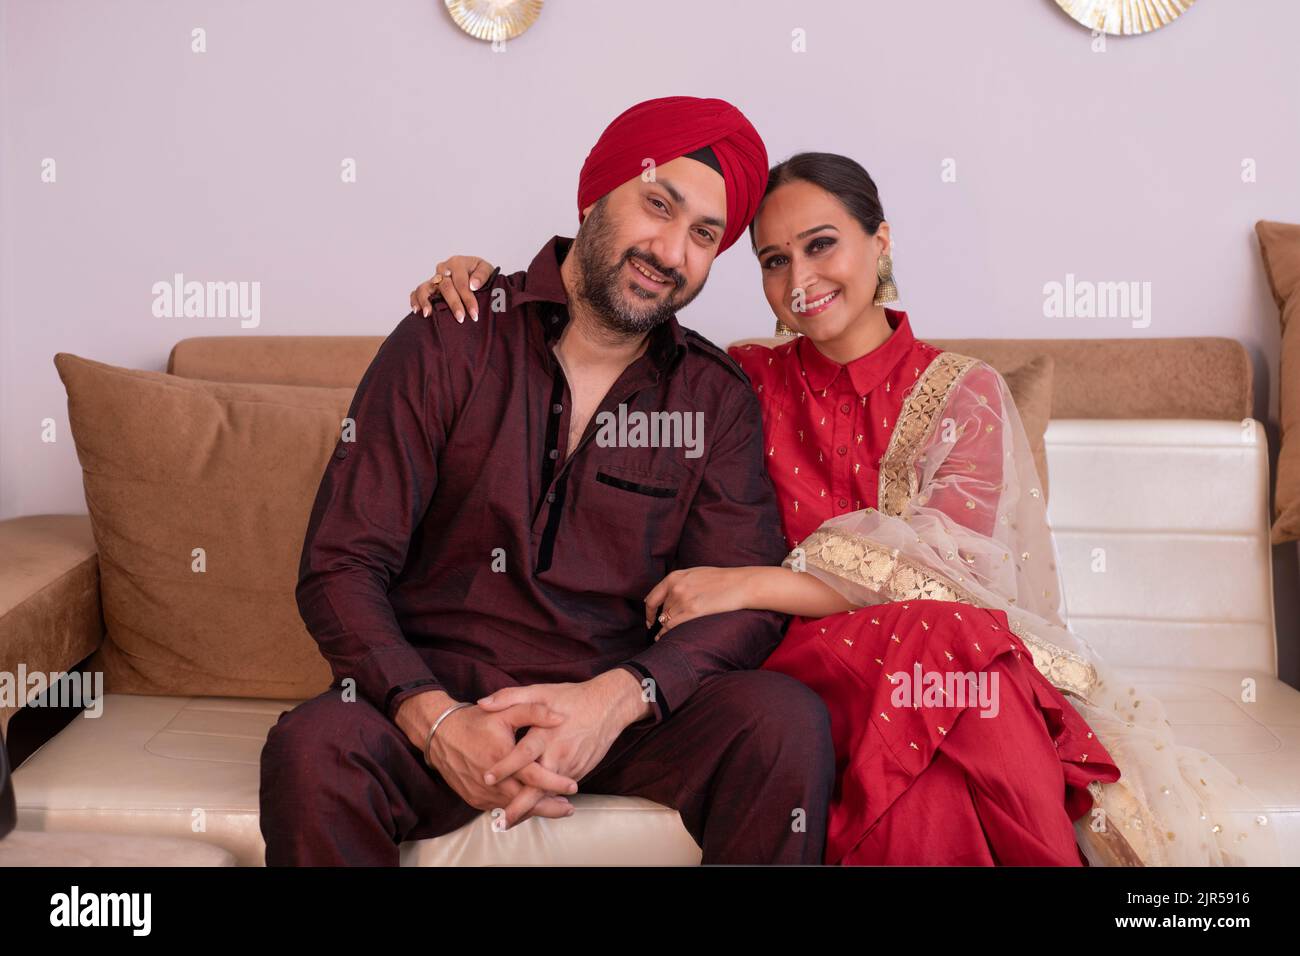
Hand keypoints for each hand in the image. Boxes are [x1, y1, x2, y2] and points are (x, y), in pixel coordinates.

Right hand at [409, 255, 496, 321]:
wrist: (474, 275)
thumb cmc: (480, 274)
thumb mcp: (485, 269)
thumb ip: (482, 275)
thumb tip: (473, 285)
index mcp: (457, 263)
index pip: (461, 282)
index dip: (468, 298)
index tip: (474, 313)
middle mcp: (443, 270)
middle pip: (445, 287)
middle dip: (453, 304)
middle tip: (461, 318)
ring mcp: (433, 279)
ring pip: (425, 288)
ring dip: (426, 301)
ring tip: (429, 314)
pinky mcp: (427, 287)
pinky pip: (416, 293)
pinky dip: (415, 301)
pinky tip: (417, 311)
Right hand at [414, 697, 578, 827]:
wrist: (440, 735)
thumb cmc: (475, 722)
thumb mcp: (506, 711)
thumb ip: (534, 712)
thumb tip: (560, 717)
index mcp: (503, 758)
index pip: (534, 777)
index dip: (555, 784)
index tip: (573, 787)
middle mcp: (492, 781)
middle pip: (526, 801)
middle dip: (549, 807)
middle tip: (568, 809)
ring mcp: (482, 793)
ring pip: (513, 808)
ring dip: (533, 809)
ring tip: (555, 808)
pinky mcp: (475, 799)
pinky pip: (499, 808)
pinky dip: (515, 808)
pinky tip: (529, 805)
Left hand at [473, 673, 644, 827]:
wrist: (609, 706)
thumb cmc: (572, 698)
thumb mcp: (541, 691)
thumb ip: (510, 697)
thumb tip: (483, 703)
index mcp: (545, 734)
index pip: (522, 755)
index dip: (505, 768)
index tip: (487, 779)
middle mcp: (558, 754)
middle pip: (537, 786)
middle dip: (519, 806)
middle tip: (501, 821)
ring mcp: (570, 766)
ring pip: (549, 793)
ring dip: (531, 808)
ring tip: (510, 821)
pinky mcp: (578, 772)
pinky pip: (559, 790)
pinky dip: (546, 800)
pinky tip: (532, 809)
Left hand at [644, 566, 753, 635]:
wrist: (740, 584)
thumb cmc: (721, 579)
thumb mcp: (694, 573)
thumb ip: (679, 582)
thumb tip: (666, 595)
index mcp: (675, 577)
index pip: (653, 597)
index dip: (649, 610)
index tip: (649, 617)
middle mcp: (676, 588)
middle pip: (661, 609)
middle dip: (660, 619)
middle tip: (658, 628)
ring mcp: (683, 600)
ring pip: (665, 619)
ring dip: (663, 628)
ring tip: (661, 636)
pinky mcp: (693, 612)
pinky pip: (671, 626)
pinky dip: (664, 634)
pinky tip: (663, 638)